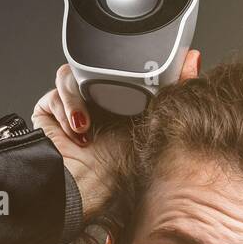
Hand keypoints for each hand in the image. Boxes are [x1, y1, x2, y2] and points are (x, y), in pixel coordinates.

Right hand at [32, 49, 202, 218]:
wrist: (86, 185)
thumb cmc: (122, 166)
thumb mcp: (157, 117)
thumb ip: (176, 84)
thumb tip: (194, 58)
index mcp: (120, 101)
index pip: (118, 68)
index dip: (122, 67)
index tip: (132, 71)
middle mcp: (95, 102)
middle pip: (93, 67)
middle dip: (99, 82)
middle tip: (108, 102)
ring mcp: (70, 106)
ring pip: (72, 76)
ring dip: (80, 100)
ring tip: (87, 126)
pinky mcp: (48, 111)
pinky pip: (55, 93)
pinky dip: (66, 109)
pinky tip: (75, 130)